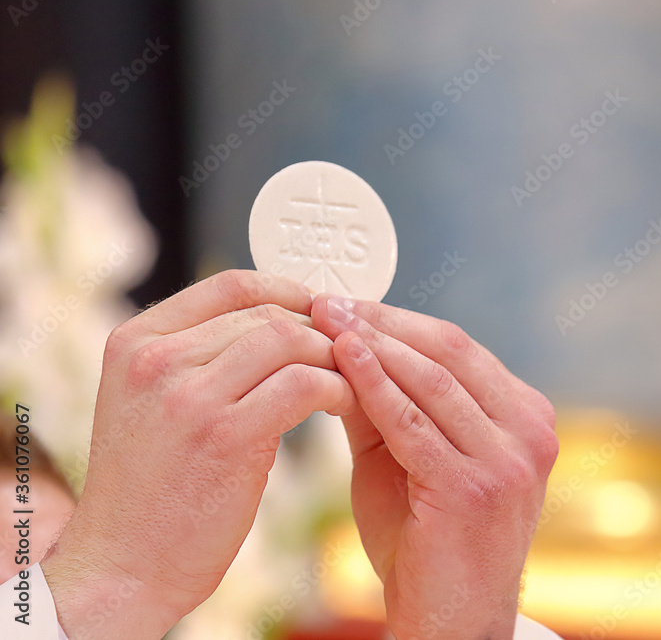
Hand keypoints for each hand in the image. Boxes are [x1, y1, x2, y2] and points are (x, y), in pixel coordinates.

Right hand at [41, 270, 356, 638]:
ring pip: (291, 341)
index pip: (231, 285)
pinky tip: (342, 405)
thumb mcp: (153, 404)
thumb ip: (198, 358)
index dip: (288, 290)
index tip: (320, 311)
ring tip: (346, 383)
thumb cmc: (151, 489)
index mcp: (136, 341)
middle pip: (267, 312)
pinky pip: (305, 385)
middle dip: (318, 331)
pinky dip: (337, 389)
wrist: (121, 567)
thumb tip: (276, 324)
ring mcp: (188, 395)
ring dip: (332, 358)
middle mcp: (156, 359)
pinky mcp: (225, 434)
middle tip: (347, 354)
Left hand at [311, 294, 558, 639]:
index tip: (351, 303)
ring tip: (328, 320)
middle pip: (450, 353)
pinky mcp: (475, 489)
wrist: (447, 618)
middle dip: (384, 322)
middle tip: (330, 301)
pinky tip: (343, 358)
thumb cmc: (428, 541)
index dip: (400, 320)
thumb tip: (345, 342)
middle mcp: (530, 432)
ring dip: (374, 345)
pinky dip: (375, 386)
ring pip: (433, 381)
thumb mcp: (411, 457)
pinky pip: (414, 423)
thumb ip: (388, 403)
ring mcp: (510, 462)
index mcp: (525, 417)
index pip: (459, 348)